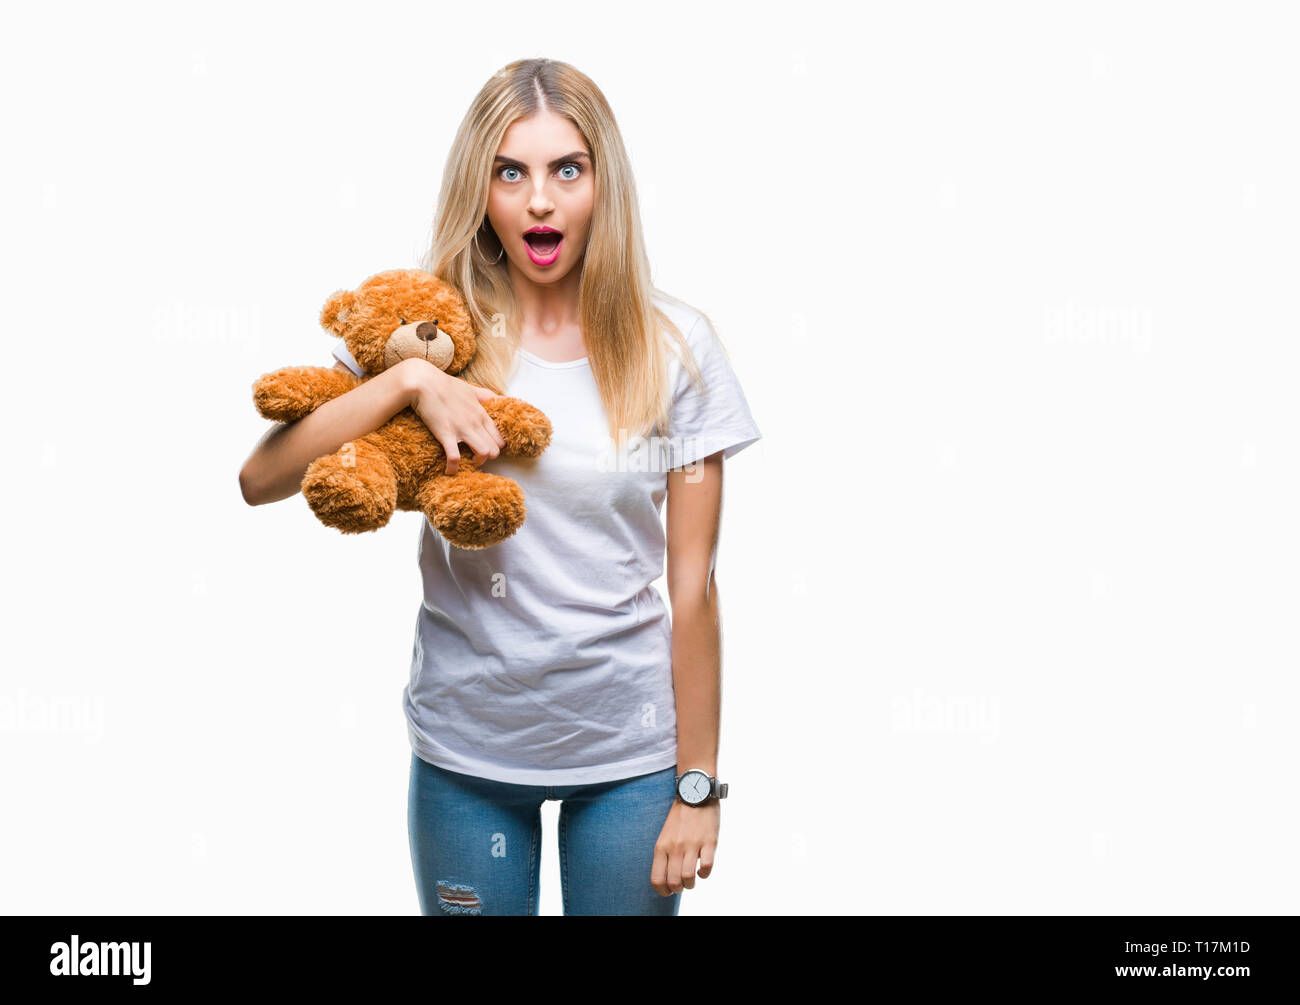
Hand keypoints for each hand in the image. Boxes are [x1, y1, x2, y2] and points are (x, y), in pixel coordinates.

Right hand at [402, 358, 505, 474]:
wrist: (422, 382)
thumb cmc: (444, 384)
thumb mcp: (470, 388)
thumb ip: (485, 396)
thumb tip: (499, 398)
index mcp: (481, 413)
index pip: (500, 438)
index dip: (496, 447)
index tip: (486, 449)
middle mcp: (475, 422)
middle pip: (495, 449)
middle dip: (488, 458)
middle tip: (476, 457)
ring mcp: (462, 429)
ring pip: (483, 453)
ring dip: (477, 462)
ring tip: (467, 462)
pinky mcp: (446, 434)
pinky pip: (454, 458)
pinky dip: (453, 468)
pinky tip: (449, 470)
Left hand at [650, 798, 718, 896]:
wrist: (696, 794)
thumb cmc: (680, 818)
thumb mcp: (665, 836)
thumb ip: (665, 855)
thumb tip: (667, 879)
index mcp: (661, 846)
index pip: (657, 879)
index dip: (663, 891)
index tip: (669, 891)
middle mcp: (675, 847)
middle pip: (674, 882)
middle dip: (679, 889)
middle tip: (683, 884)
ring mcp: (692, 845)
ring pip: (689, 878)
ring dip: (691, 884)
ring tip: (693, 879)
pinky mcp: (709, 842)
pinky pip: (706, 867)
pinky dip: (705, 874)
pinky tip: (703, 869)